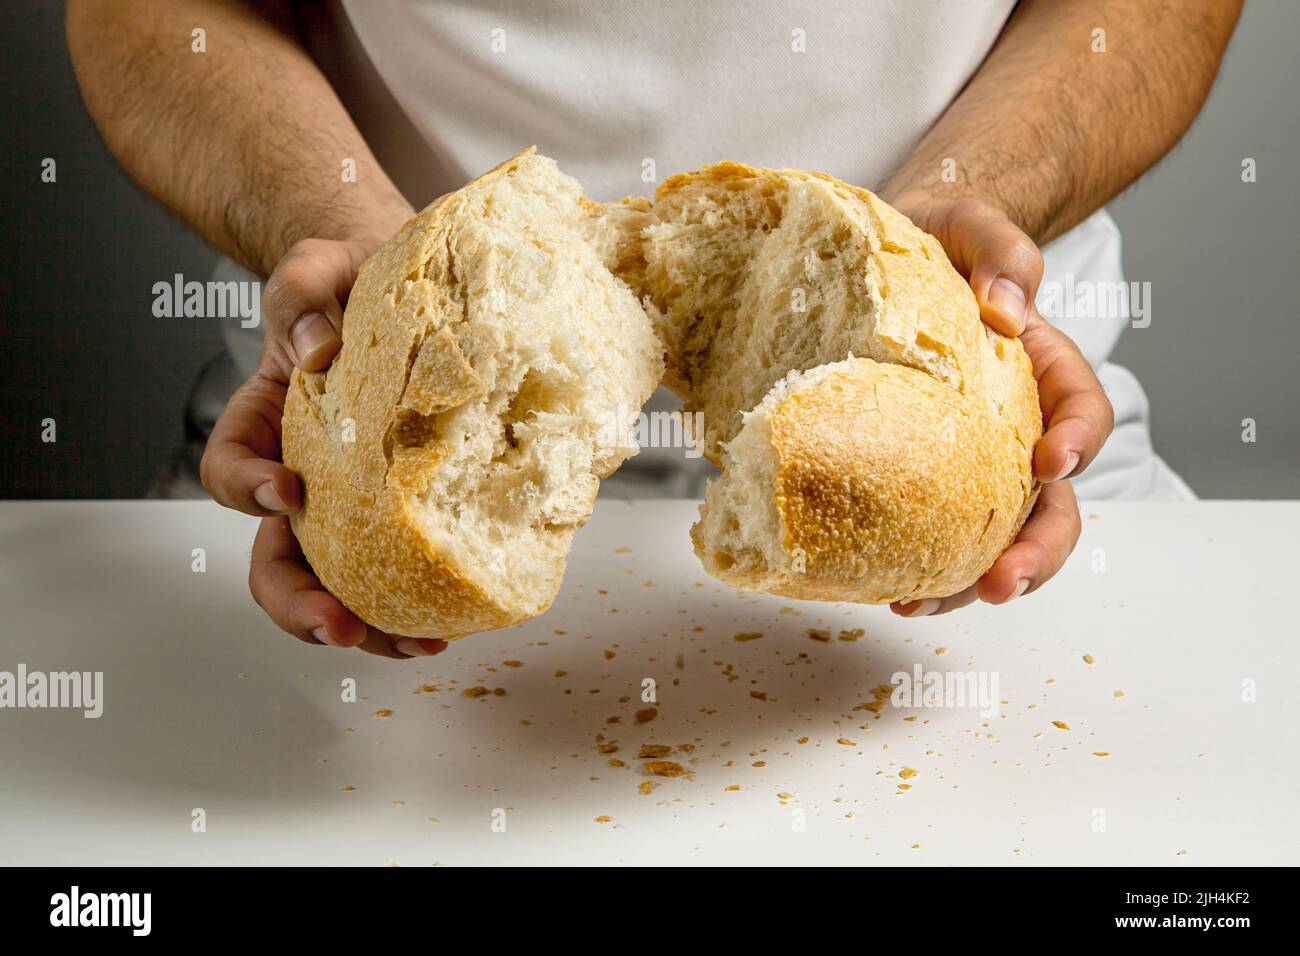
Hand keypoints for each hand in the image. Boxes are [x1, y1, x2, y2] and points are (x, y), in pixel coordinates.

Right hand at [200, 233, 448, 658]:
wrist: (400, 286)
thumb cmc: (348, 280)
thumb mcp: (315, 268)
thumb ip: (301, 295)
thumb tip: (316, 346)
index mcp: (267, 424)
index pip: (231, 468)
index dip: (246, 490)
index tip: (284, 493)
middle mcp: (305, 476)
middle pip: (276, 559)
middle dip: (301, 603)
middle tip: (340, 625)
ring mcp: (358, 504)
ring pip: (343, 583)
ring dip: (371, 625)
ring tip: (416, 642)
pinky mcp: (412, 512)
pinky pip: (409, 565)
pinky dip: (426, 596)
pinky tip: (458, 615)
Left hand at [885, 197, 1113, 615]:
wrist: (883, 253)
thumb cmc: (938, 237)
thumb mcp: (971, 223)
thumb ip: (1002, 252)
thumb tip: (1004, 308)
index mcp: (1038, 367)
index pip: (1082, 409)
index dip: (1079, 441)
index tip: (1050, 462)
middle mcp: (1013, 424)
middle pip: (1052, 502)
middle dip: (1035, 551)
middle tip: (1000, 583)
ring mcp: (966, 458)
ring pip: (993, 534)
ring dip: (968, 580)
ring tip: (923, 603)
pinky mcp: (917, 475)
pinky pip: (930, 529)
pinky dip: (916, 564)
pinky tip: (883, 587)